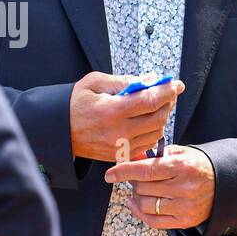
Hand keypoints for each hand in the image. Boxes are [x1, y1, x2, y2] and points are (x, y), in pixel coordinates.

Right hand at [69, 72, 184, 161]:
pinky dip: (153, 130)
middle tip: (169, 92)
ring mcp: (120, 146)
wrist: (60, 130)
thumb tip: (149, 80)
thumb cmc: (76, 103)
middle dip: (168, 103)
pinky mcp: (120, 155)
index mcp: (112, 111)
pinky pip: (146, 143)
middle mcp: (118, 132)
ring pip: (156, 132)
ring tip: (158, 105)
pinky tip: (149, 119)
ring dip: (162, 117)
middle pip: (158, 117)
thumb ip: (123, 81)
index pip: (150, 100)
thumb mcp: (95, 82)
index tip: (175, 84)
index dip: (167, 91)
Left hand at [104, 143, 215, 229]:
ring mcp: (185, 206)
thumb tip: (131, 158)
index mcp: (182, 167)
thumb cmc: (196, 165)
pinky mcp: (185, 220)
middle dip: (133, 182)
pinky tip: (136, 204)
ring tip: (140, 190)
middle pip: (144, 188)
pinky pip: (154, 221)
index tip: (110, 174)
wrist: (223, 183)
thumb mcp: (179, 153)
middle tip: (134, 177)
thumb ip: (155, 155)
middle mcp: (184, 187)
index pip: (146, 170)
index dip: (124, 172)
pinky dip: (140, 213)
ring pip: (146, 204)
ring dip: (137, 197)